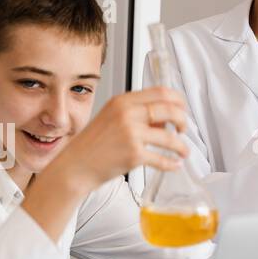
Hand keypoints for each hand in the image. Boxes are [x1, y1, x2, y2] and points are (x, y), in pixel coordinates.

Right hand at [22, 87, 187, 243]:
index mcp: (122, 101)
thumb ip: (135, 114)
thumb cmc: (91, 146)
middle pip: (170, 110)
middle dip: (183, 121)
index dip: (178, 100)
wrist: (74, 166)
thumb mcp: (110, 119)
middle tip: (183, 129)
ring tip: (183, 151)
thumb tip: (163, 120)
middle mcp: (127, 114)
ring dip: (181, 146)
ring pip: (169, 137)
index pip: (160, 92)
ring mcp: (131, 134)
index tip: (182, 108)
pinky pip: (162, 158)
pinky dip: (171, 163)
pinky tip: (174, 165)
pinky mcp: (133, 154)